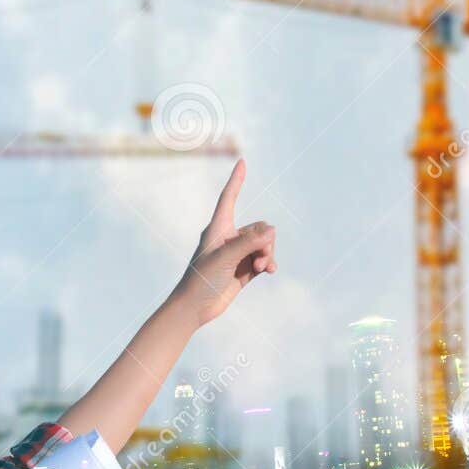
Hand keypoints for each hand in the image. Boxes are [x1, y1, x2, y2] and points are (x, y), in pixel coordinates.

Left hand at [169, 158, 275, 328]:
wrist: (196, 307)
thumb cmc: (202, 279)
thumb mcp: (226, 257)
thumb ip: (249, 242)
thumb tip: (272, 230)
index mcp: (218, 228)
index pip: (229, 198)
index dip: (236, 180)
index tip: (242, 161)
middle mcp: (228, 237)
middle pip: (259, 228)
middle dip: (264, 241)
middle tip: (257, 258)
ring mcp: (237, 253)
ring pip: (264, 244)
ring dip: (266, 255)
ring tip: (261, 268)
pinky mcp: (244, 269)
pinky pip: (263, 259)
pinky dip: (268, 263)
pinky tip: (269, 271)